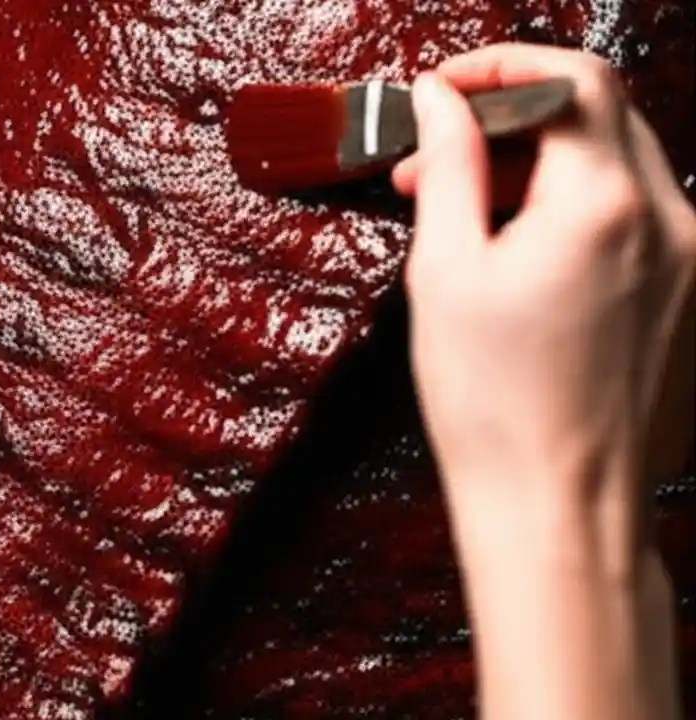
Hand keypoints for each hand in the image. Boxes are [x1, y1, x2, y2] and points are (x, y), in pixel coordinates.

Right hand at [393, 44, 694, 719]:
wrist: (559, 508)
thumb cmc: (494, 406)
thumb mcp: (446, 274)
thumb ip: (450, 170)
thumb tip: (440, 105)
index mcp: (605, 206)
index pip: (571, 81)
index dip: (502, 68)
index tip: (445, 89)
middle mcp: (668, 219)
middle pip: (599, 114)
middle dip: (514, 114)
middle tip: (438, 148)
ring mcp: (688, 257)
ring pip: (617, 161)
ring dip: (542, 159)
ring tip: (465, 203)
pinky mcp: (685, 291)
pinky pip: (633, 212)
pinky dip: (574, 202)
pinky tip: (516, 242)